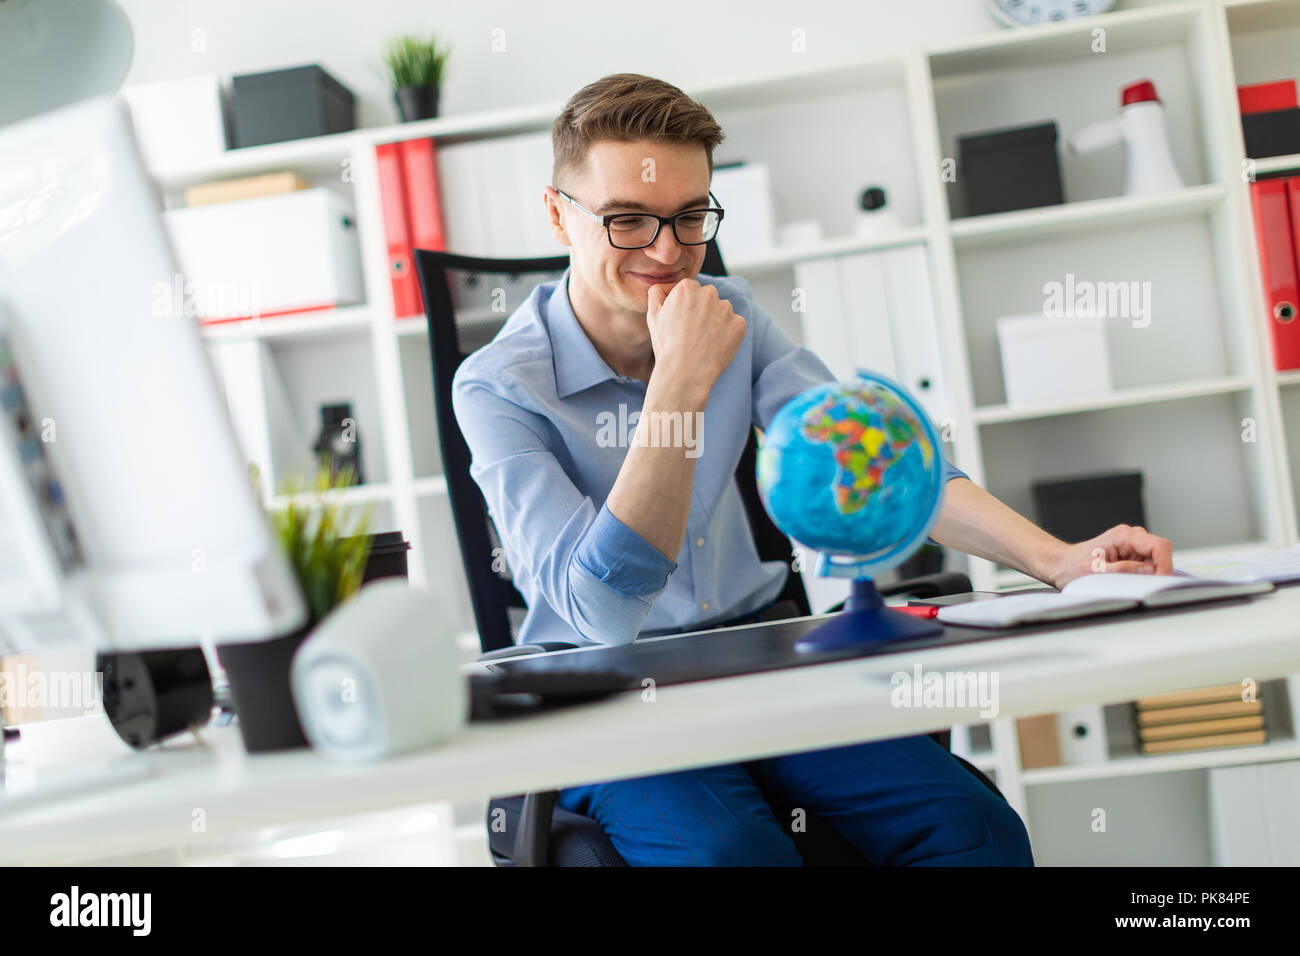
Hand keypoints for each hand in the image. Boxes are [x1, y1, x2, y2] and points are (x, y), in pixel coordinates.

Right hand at [645, 278, 745, 397]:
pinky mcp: (739, 324)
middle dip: (703, 311)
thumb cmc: (667, 345)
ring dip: (716, 322)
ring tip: (703, 342)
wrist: (685, 372)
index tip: (683, 322)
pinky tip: (715, 346)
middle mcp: (709, 293)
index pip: (691, 290)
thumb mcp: (653, 315)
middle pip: (708, 298)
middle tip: (693, 333)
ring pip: (722, 311)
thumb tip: (663, 286)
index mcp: (687, 288)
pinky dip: (728, 334)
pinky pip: (734, 325)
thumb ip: (657, 293)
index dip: (686, 307)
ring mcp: (726, 308)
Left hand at [1044, 523, 1174, 589]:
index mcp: (1124, 535)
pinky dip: (1142, 577)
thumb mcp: (1096, 572)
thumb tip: (1149, 571)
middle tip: (1143, 588)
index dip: (1165, 565)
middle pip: (1160, 555)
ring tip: (1126, 583)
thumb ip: (1123, 570)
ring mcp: (1133, 546)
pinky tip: (1126, 582)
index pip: (1159, 546)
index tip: (1161, 582)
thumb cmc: (1073, 566)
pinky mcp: (1132, 556)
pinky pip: (1147, 567)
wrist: (1061, 565)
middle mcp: (1131, 537)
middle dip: (1157, 573)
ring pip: (1156, 562)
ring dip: (1148, 576)